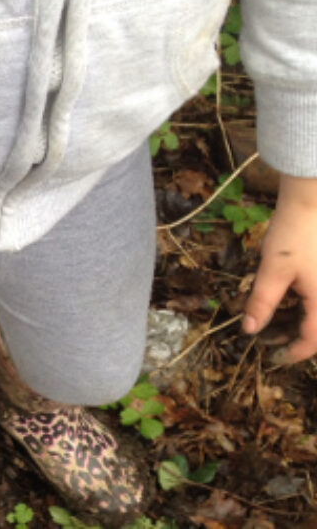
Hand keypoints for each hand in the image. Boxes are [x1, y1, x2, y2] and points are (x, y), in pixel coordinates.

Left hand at [243, 174, 316, 363]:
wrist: (311, 201)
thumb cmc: (293, 235)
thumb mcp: (272, 271)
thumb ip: (262, 302)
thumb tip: (249, 329)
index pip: (314, 339)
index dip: (296, 352)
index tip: (278, 357)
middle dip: (304, 338)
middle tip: (280, 341)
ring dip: (308, 321)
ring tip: (285, 323)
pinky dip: (311, 306)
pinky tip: (296, 300)